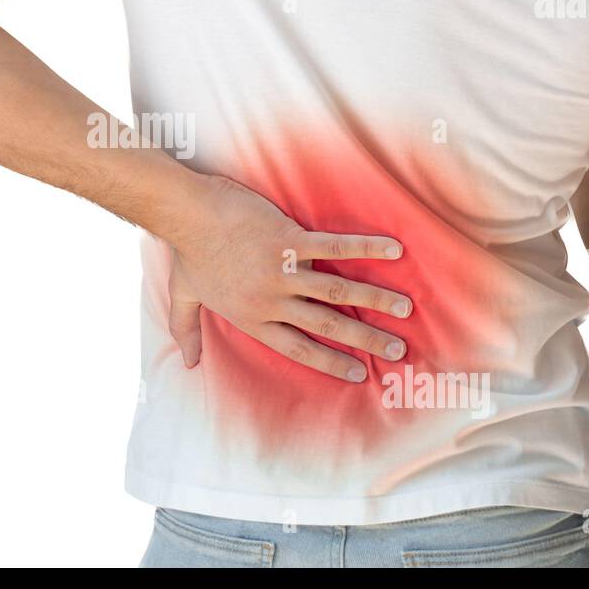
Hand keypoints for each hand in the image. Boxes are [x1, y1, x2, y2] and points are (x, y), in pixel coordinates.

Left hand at [166, 175, 411, 381]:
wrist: (186, 215)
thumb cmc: (186, 252)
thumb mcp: (183, 296)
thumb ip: (187, 330)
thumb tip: (187, 362)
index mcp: (252, 317)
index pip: (298, 348)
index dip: (330, 362)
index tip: (358, 374)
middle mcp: (272, 300)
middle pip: (327, 326)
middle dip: (365, 340)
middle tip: (397, 350)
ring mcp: (282, 270)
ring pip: (337, 290)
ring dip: (375, 299)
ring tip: (405, 308)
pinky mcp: (289, 239)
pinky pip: (335, 247)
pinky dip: (366, 247)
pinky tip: (393, 249)